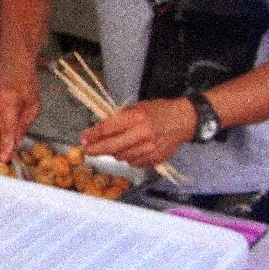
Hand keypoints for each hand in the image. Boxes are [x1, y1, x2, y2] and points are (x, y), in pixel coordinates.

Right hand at [0, 68, 40, 160]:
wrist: (15, 66)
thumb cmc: (26, 85)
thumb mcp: (34, 106)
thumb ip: (24, 126)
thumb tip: (15, 143)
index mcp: (10, 97)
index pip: (7, 127)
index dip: (6, 144)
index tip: (4, 157)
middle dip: (2, 133)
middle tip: (11, 125)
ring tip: (5, 113)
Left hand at [80, 98, 195, 167]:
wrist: (184, 120)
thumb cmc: (160, 111)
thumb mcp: (138, 106)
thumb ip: (120, 117)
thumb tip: (99, 129)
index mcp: (137, 117)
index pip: (107, 129)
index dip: (93, 135)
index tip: (84, 138)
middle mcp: (142, 134)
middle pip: (111, 146)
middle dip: (95, 149)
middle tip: (87, 150)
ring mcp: (149, 148)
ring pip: (121, 156)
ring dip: (114, 152)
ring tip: (115, 146)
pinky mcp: (154, 158)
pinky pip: (133, 162)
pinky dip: (129, 158)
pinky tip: (131, 150)